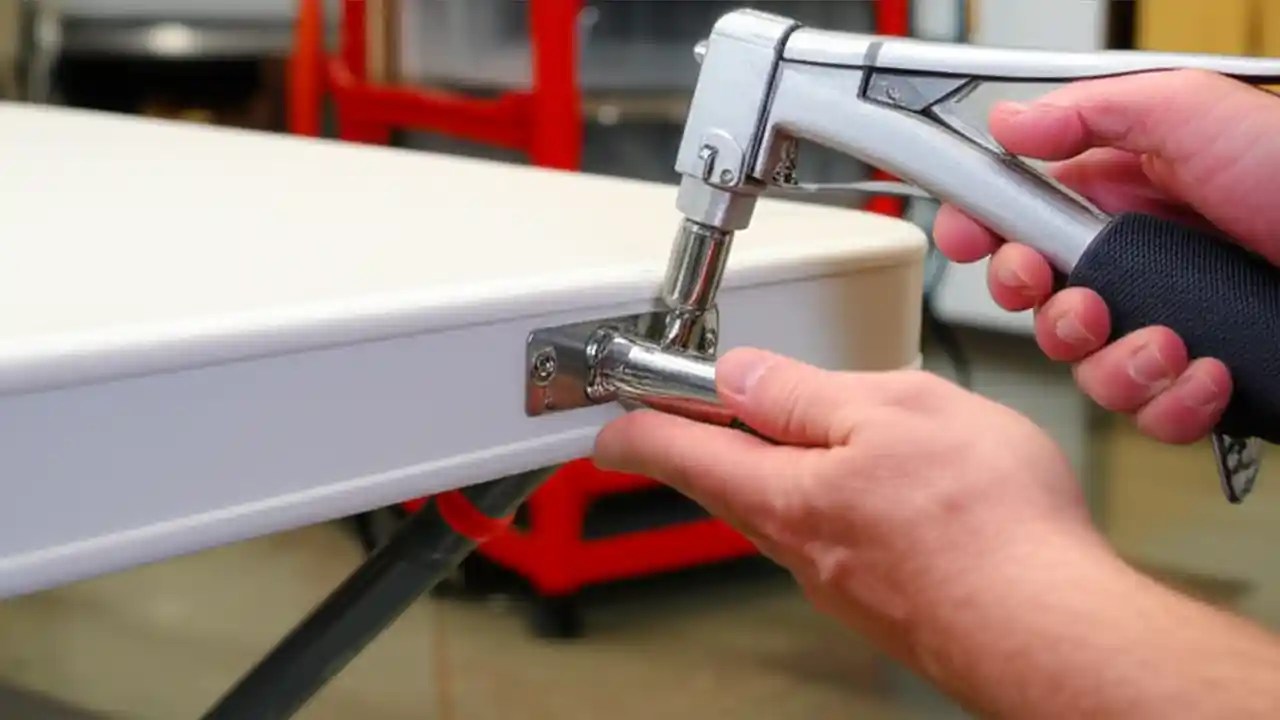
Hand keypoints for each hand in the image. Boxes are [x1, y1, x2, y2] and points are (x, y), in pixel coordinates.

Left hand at [594, 348, 1109, 684]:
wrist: (1056, 633)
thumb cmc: (989, 528)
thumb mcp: (895, 413)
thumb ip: (809, 393)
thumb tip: (744, 377)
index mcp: (783, 495)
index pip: (677, 455)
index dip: (636, 426)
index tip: (614, 414)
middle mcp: (800, 549)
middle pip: (732, 483)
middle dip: (725, 436)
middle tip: (727, 399)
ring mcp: (842, 582)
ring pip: (793, 507)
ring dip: (797, 463)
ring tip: (841, 427)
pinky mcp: (886, 600)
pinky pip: (844, 534)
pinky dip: (848, 498)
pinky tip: (897, 486)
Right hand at [933, 69, 1279, 443]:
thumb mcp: (1198, 115)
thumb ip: (1092, 112)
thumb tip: (1009, 124)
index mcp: (1126, 197)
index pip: (1022, 218)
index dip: (984, 233)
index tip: (971, 241)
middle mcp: (1141, 265)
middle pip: (1039, 302)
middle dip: (1045, 309)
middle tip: (1075, 300)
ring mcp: (1169, 326)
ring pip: (1085, 367)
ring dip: (1115, 363)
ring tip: (1166, 343)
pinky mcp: (1201, 383)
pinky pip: (1149, 413)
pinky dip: (1175, 402)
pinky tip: (1210, 372)